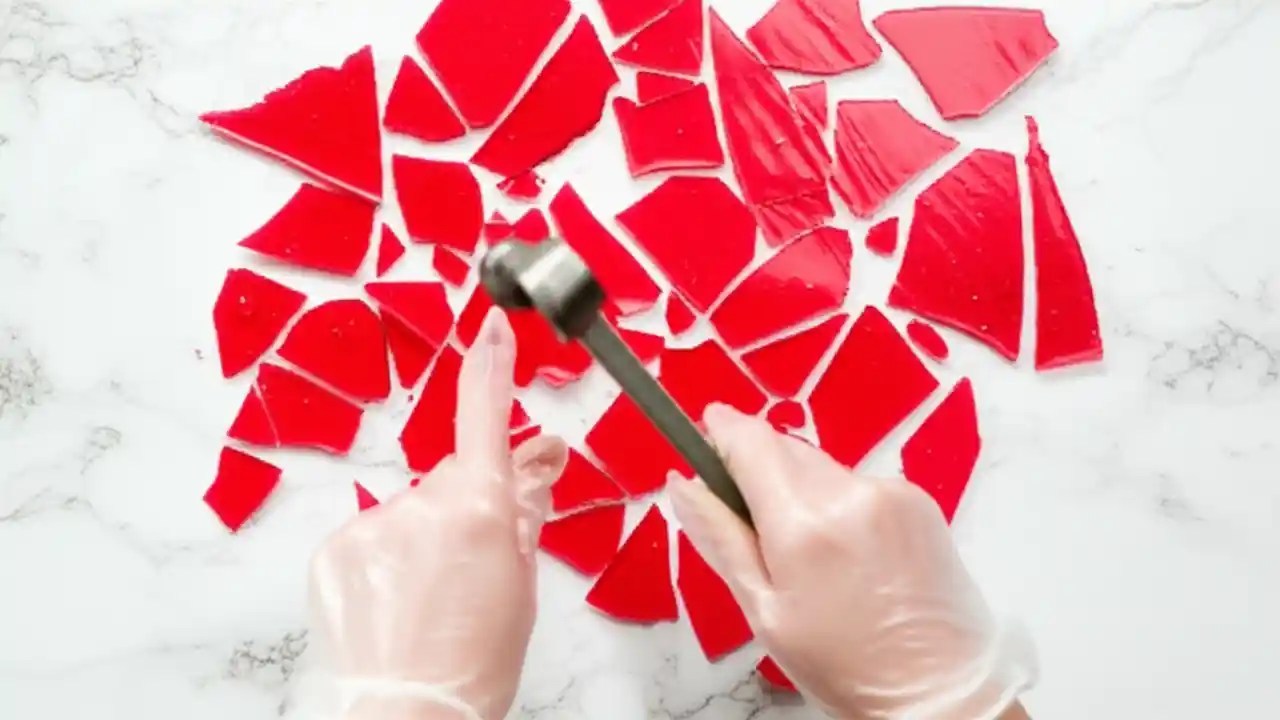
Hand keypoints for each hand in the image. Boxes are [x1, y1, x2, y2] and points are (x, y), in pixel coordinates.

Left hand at [308, 308, 568, 719]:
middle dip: (467, 503)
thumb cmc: (480, 661)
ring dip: (424, 536)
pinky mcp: (335, 548)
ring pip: (410, 509)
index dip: (492, 365)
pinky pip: (372, 534)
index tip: (493, 325)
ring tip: (433, 596)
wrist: (413, 714)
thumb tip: (541, 460)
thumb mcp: (522, 583)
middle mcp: (421, 504)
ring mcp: (372, 525)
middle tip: (476, 561)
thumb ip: (525, 512)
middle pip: (452, 477)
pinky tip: (399, 599)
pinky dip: (387, 557)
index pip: (486, 415)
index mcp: (481, 508)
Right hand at [670, 404, 1035, 718]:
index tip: (704, 434)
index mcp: (804, 524)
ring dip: (801, 490)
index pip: (750, 440)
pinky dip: (841, 504)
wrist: (940, 691)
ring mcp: (891, 492)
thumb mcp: (765, 613)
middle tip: (755, 529)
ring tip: (811, 557)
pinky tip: (850, 555)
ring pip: (821, 467)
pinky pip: (859, 484)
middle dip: (758, 472)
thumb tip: (681, 483)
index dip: (720, 431)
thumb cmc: (844, 665)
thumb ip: (720, 539)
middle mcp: (850, 492)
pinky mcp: (920, 500)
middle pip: (784, 448)